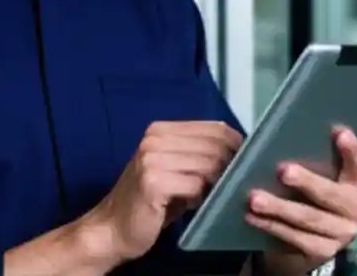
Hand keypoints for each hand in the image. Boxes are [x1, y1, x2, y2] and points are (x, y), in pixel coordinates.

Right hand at [81, 120, 242, 264]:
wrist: (111, 228)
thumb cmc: (149, 202)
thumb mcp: (173, 169)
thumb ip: (198, 155)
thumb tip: (240, 151)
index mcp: (160, 129)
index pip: (214, 128)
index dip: (237, 145)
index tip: (245, 164)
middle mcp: (154, 139)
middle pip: (215, 145)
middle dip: (231, 166)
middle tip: (232, 185)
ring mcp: (151, 159)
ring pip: (208, 164)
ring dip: (218, 183)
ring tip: (213, 195)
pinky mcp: (153, 183)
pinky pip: (196, 185)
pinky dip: (203, 197)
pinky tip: (197, 205)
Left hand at [244, 126, 356, 274]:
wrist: (314, 238)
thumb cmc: (313, 195)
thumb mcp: (319, 176)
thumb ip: (312, 159)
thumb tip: (282, 140)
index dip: (350, 150)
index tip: (338, 132)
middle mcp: (356, 210)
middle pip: (330, 194)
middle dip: (306, 182)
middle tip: (282, 170)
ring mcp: (342, 234)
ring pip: (309, 218)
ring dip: (279, 208)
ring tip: (255, 198)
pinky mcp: (324, 251)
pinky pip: (296, 238)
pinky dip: (272, 226)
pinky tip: (253, 217)